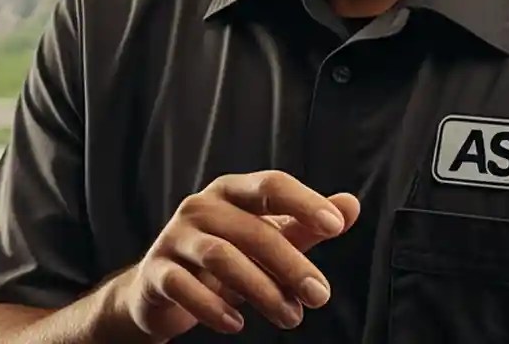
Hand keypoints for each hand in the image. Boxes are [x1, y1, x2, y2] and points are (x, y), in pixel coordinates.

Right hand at [107, 171, 359, 340]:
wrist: (162, 288)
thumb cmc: (226, 257)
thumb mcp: (267, 239)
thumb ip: (305, 224)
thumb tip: (351, 204)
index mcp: (231, 191)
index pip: (270, 185)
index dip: (303, 202)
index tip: (335, 226)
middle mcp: (201, 207)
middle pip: (252, 229)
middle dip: (291, 264)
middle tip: (320, 296)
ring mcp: (175, 238)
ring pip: (220, 257)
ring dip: (261, 290)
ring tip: (290, 317)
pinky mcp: (156, 272)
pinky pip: (183, 285)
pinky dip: (213, 307)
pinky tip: (237, 323)